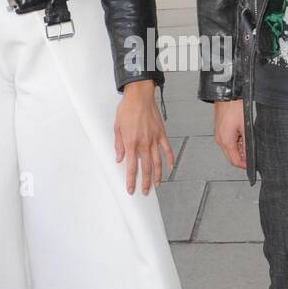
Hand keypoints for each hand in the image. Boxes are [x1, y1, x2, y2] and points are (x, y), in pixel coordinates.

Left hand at [115, 79, 173, 193]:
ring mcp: (154, 139)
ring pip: (157, 162)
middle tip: (145, 192)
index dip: (131, 180)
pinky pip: (167, 149)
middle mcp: (144, 143)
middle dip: (145, 182)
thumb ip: (119, 145)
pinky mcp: (161, 134)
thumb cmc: (127, 109)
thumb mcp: (117, 127)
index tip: (131, 189)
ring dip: (158, 175)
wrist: (139, 96)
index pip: (131, 167)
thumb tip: (120, 158)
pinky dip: (170, 159)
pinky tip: (170, 167)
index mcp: (131, 143)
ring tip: (157, 184)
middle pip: (146, 168)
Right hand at [213, 97, 245, 169]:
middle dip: (241, 158)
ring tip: (246, 140)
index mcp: (226, 141)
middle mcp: (220, 140)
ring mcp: (218, 135)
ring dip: (238, 149)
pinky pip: (226, 141)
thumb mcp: (245, 128)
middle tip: (250, 154)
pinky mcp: (219, 130)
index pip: (235, 161)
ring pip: (229, 149)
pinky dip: (234, 142)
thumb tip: (249, 154)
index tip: (251, 164)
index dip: (244, 165)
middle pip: (231, 157)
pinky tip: (240, 135)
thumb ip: (247, 144)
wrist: (227, 96)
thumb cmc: (234, 107)